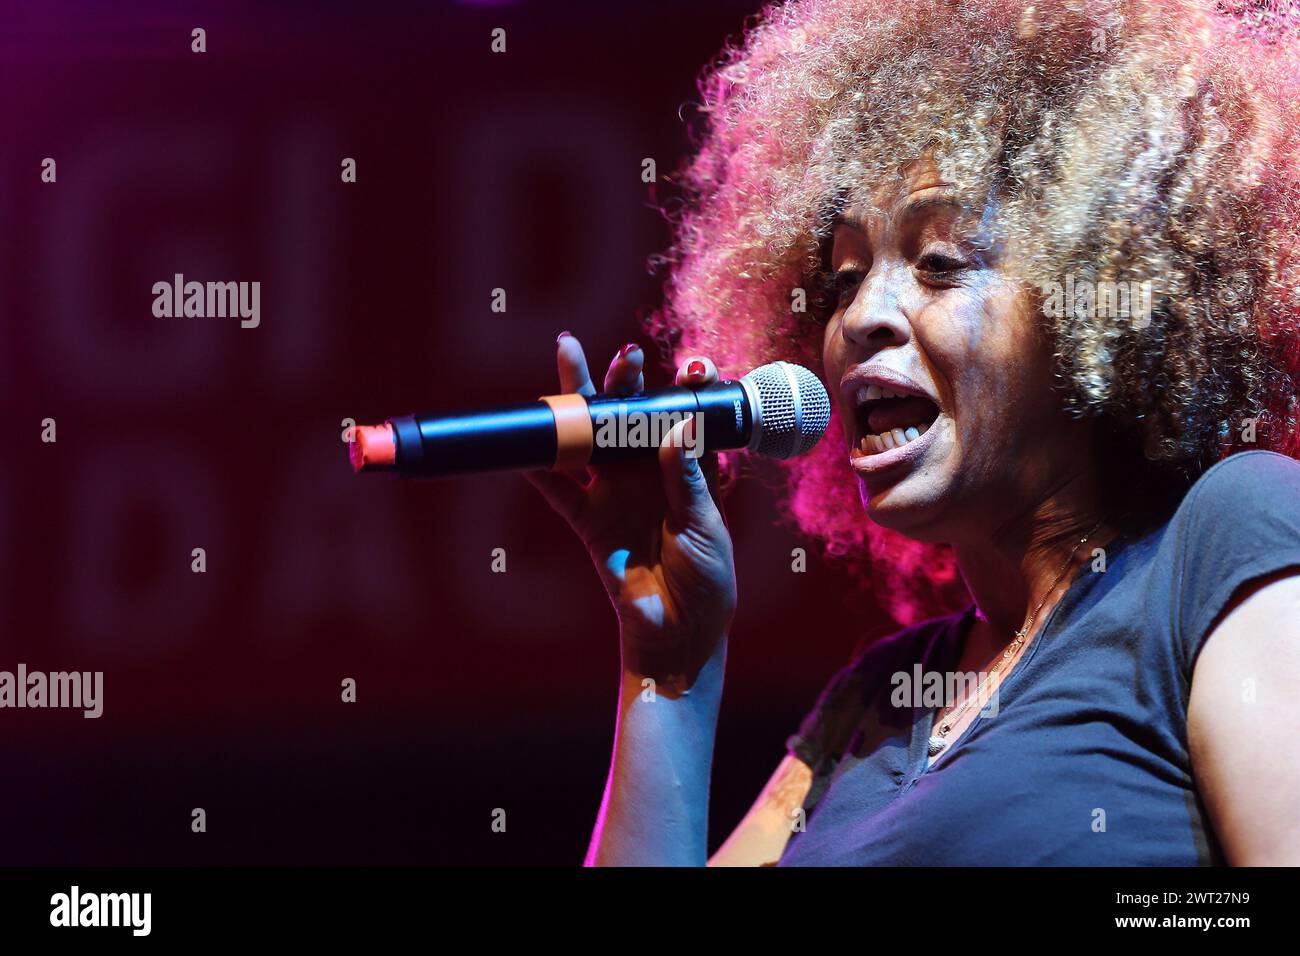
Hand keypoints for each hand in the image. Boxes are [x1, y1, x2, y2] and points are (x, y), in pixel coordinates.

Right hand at [524, 334, 736, 673]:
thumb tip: (676, 428)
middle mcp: (648, 473)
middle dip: (624, 382)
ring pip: (591, 439)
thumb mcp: (704, 526)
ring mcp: (616, 494)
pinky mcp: (590, 522)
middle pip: (630, 418)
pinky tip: (524, 443)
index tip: (695, 365)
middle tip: (623, 355)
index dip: (689, 389)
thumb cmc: (707, 578)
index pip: (686, 418)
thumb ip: (685, 479)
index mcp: (687, 469)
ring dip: (578, 404)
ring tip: (567, 358)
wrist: (680, 631)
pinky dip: (541, 470)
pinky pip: (560, 492)